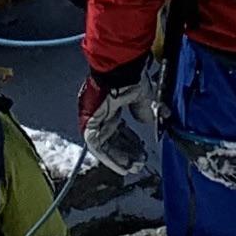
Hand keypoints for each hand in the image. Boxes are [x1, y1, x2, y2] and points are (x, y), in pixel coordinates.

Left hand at [77, 64, 156, 180]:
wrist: (117, 68)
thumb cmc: (127, 74)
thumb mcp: (142, 94)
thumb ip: (144, 109)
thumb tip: (146, 120)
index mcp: (109, 102)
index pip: (117, 127)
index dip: (129, 140)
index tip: (139, 149)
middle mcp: (98, 111)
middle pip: (111, 138)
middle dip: (126, 152)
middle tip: (138, 163)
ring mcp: (92, 118)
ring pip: (104, 145)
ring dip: (120, 158)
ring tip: (133, 168)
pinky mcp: (89, 124)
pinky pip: (97, 147)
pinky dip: (110, 158)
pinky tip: (122, 167)